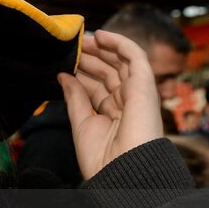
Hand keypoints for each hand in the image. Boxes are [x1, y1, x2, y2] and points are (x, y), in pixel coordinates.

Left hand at [58, 30, 163, 179]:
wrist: (123, 172)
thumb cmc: (103, 158)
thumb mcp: (82, 124)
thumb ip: (75, 97)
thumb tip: (63, 76)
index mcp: (113, 115)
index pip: (96, 87)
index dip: (81, 73)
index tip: (62, 63)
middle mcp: (126, 103)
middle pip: (107, 73)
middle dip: (88, 58)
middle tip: (69, 46)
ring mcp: (137, 93)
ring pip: (119, 62)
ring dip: (100, 48)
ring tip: (79, 38)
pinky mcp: (145, 85)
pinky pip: (135, 56)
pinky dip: (119, 43)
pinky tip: (100, 35)